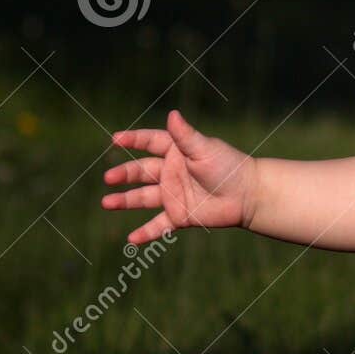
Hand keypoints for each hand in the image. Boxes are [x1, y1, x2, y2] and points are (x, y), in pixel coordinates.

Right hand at [101, 108, 259, 245]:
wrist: (248, 195)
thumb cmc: (229, 167)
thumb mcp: (205, 149)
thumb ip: (185, 136)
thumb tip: (172, 113)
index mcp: (177, 152)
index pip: (150, 142)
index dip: (133, 140)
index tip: (115, 139)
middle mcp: (171, 173)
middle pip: (141, 171)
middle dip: (124, 174)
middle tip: (109, 178)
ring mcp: (174, 195)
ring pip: (143, 198)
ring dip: (125, 201)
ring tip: (106, 203)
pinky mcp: (180, 216)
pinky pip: (159, 225)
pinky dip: (146, 233)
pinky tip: (131, 240)